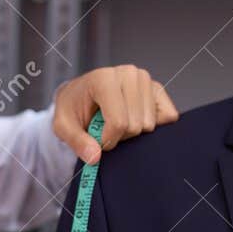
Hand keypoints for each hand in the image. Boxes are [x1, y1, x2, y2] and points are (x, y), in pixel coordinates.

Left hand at [53, 64, 177, 164]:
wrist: (81, 96)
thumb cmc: (73, 109)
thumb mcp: (63, 127)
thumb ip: (76, 142)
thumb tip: (95, 157)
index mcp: (104, 78)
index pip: (119, 122)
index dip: (108, 140)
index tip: (98, 139)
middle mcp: (128, 73)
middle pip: (136, 125)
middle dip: (121, 136)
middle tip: (107, 127)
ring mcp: (146, 80)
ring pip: (151, 124)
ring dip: (135, 131)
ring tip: (119, 121)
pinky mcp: (158, 89)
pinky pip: (169, 116)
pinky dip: (153, 126)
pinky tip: (136, 119)